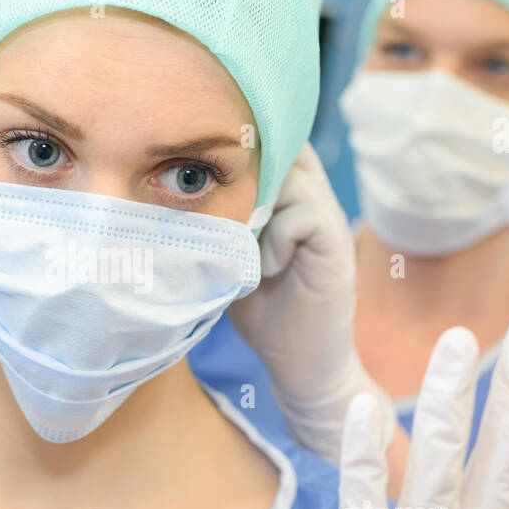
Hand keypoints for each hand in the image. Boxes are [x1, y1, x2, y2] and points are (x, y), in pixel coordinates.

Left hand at [228, 143, 394, 462]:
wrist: (302, 365)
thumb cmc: (264, 311)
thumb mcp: (233, 255)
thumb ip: (224, 219)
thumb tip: (172, 189)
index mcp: (291, 197)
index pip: (272, 143)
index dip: (242, 144)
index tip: (206, 161)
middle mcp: (314, 199)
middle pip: (284, 148)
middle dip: (247, 169)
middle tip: (221, 206)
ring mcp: (328, 221)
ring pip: (292, 178)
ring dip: (258, 208)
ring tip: (246, 248)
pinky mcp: (336, 248)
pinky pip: (304, 216)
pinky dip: (276, 240)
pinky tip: (268, 270)